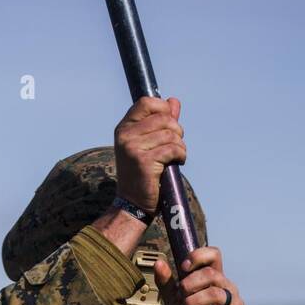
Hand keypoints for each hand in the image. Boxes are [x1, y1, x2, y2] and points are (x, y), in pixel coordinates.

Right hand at [114, 96, 185, 214]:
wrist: (132, 203)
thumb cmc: (142, 174)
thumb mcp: (147, 144)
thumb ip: (160, 122)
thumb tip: (173, 101)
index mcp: (124, 128)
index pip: (146, 102)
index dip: (163, 109)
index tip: (169, 123)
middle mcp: (125, 135)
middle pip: (163, 118)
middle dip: (177, 131)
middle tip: (175, 145)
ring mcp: (133, 148)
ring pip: (170, 134)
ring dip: (180, 145)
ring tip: (175, 156)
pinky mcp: (144, 161)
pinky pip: (173, 149)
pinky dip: (180, 155)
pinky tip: (177, 163)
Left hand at [153, 246, 244, 304]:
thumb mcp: (174, 303)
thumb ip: (167, 284)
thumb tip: (159, 262)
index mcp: (215, 278)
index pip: (213, 255)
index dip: (198, 256)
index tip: (183, 267)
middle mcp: (227, 287)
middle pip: (210, 274)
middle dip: (189, 285)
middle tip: (180, 299)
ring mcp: (235, 303)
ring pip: (214, 292)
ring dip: (193, 302)